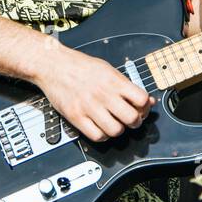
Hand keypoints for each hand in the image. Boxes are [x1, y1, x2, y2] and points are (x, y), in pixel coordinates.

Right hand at [32, 44, 154, 142]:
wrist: (53, 65)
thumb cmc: (80, 66)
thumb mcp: (108, 70)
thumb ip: (127, 86)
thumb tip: (147, 100)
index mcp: (113, 81)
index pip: (141, 99)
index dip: (145, 107)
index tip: (142, 109)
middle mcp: (103, 94)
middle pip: (131, 118)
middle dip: (135, 122)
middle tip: (131, 120)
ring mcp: (89, 107)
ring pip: (115, 131)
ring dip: (119, 130)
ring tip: (115, 124)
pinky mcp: (76, 117)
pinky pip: (96, 136)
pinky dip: (102, 136)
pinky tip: (101, 128)